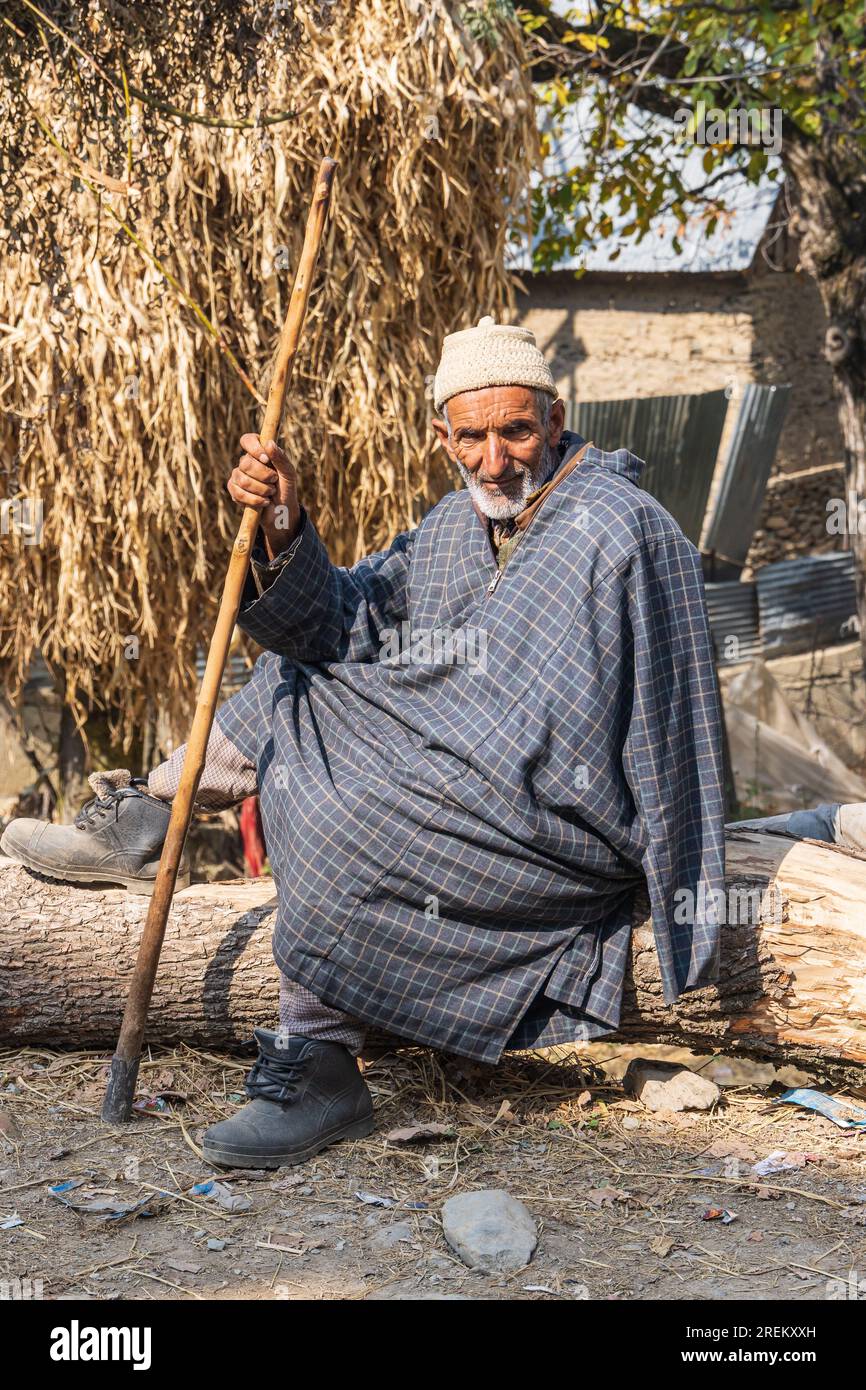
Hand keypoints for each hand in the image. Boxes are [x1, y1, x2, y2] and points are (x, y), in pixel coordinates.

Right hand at [227, 434, 301, 558]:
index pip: (247, 440)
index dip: (254, 448)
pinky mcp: (234, 490)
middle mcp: (247, 462)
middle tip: (274, 482)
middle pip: (245, 462)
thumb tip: (269, 443)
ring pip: (243, 479)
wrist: (282, 511)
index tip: (266, 459)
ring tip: (270, 493)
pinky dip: (254, 500)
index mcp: (260, 453)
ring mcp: (238, 476)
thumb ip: (280, 458)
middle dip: (263, 475)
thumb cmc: (286, 489)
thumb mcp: (288, 473)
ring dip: (261, 490)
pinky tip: (264, 502)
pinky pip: (238, 493)